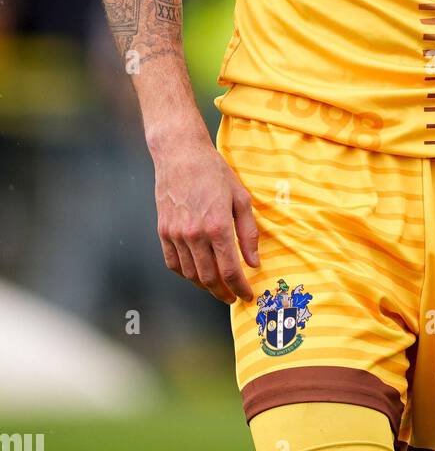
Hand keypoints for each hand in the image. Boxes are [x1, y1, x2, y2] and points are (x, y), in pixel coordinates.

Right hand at [153, 123, 259, 303]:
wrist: (181, 154)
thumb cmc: (214, 172)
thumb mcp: (241, 198)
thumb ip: (249, 233)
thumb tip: (254, 262)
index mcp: (218, 226)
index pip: (231, 271)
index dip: (241, 288)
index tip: (248, 295)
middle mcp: (195, 235)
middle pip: (209, 278)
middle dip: (223, 292)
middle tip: (233, 296)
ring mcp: (176, 235)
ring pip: (190, 274)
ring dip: (205, 286)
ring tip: (217, 286)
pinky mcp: (163, 231)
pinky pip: (173, 263)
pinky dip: (185, 274)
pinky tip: (196, 272)